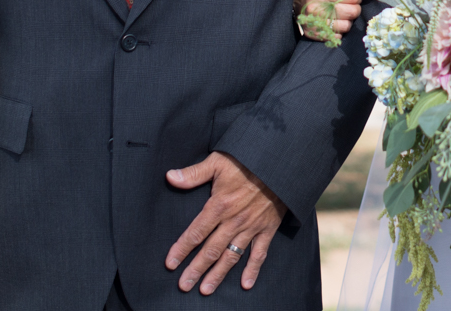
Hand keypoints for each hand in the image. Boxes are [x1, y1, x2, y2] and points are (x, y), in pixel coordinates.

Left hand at [165, 152, 286, 294]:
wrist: (280, 163)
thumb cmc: (247, 160)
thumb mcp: (218, 161)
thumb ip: (194, 173)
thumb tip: (170, 177)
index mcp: (219, 205)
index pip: (196, 232)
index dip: (182, 249)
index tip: (170, 263)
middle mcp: (233, 221)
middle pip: (211, 250)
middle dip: (196, 269)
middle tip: (184, 285)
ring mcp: (251, 227)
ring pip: (231, 256)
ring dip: (218, 274)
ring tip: (205, 290)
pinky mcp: (267, 229)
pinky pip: (259, 253)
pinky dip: (253, 270)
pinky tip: (246, 284)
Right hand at [295, 0, 367, 38]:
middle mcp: (316, 8)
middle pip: (352, 12)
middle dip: (353, 8)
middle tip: (345, 5)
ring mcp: (314, 22)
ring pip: (346, 26)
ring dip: (347, 20)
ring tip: (339, 14)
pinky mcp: (314, 34)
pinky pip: (337, 36)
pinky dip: (339, 30)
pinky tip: (332, 22)